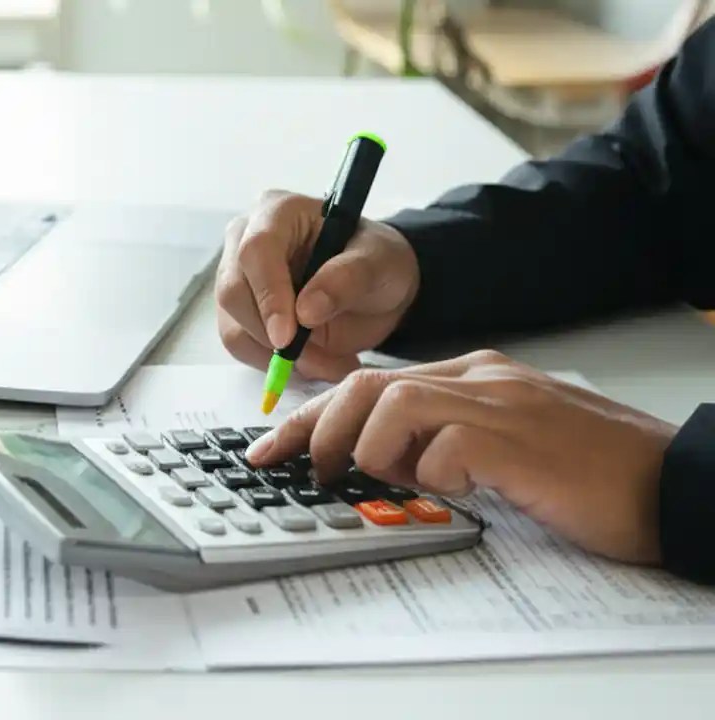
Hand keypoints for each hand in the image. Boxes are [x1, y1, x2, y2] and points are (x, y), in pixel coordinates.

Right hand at [216, 191, 419, 380]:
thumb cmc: (376, 261)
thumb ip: (347, 280)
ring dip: (275, 358)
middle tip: (320, 362)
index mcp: (278, 212)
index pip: (256, 251)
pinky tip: (311, 363)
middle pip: (233, 291)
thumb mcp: (379, 263)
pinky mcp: (237, 312)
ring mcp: (236, 276)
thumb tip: (305, 312)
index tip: (286, 338)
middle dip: (271, 336)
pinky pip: (242, 346)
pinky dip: (272, 365)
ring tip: (328, 364)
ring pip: (233, 326)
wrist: (374, 287)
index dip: (268, 295)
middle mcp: (245, 239)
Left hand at [246, 350, 678, 564]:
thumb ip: (447, 442)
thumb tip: (379, 466)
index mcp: (474, 376)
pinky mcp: (520, 440)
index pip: (371, 382)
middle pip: (367, 384)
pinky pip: (446, 445)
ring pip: (394, 402)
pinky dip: (432, 473)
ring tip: (395, 482)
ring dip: (374, 450)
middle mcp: (481, 379)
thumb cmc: (589, 475)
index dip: (313, 416)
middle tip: (305, 472)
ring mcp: (501, 404)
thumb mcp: (503, 449)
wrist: (673, 483)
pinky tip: (459, 490)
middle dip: (319, 429)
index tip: (272, 448)